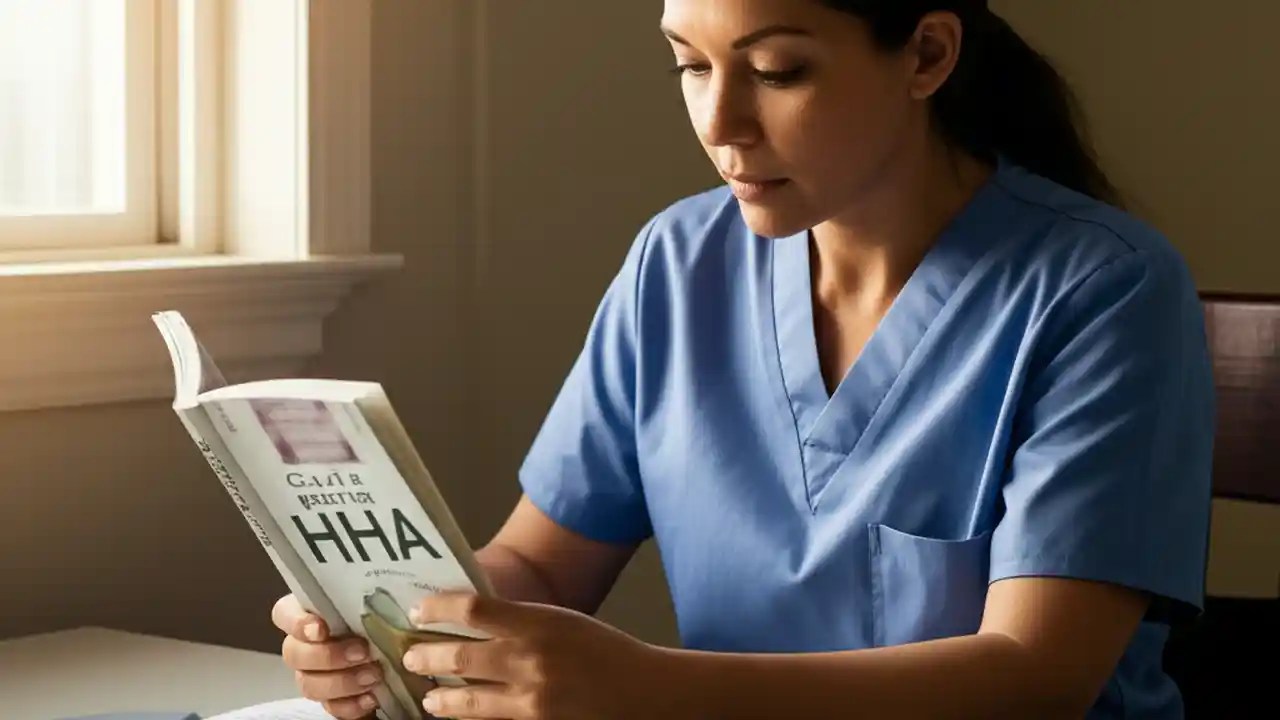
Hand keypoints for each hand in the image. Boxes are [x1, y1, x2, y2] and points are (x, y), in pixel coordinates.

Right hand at [272, 593, 403, 718]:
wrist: (401, 650)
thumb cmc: (384, 617)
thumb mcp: (378, 601)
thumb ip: (365, 601)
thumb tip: (376, 595)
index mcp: (311, 613)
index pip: (284, 613)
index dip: (297, 623)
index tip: (320, 630)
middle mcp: (305, 645)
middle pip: (294, 654)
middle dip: (328, 656)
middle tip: (361, 652)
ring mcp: (313, 674)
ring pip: (308, 684)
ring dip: (342, 682)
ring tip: (373, 676)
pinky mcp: (330, 698)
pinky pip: (329, 707)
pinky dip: (350, 705)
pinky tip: (370, 697)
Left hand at [403, 593, 661, 719]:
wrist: (643, 692)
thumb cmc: (603, 651)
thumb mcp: (561, 622)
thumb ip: (519, 621)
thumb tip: (470, 620)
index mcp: (538, 623)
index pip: (473, 609)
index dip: (437, 609)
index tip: (419, 611)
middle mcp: (530, 660)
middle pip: (459, 655)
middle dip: (426, 656)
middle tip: (409, 656)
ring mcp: (532, 700)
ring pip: (467, 699)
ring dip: (440, 698)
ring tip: (428, 698)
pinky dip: (470, 719)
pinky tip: (458, 717)